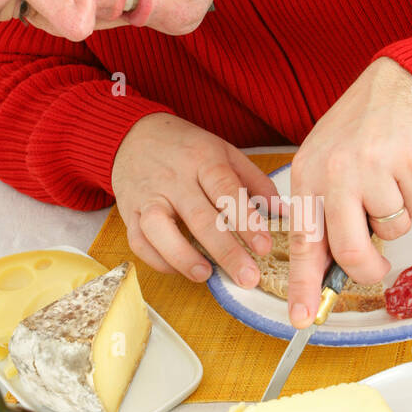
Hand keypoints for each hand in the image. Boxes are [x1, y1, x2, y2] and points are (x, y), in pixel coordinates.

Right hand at [112, 113, 281, 285]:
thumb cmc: (185, 148)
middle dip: (226, 251)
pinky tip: (181, 270)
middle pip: (199, 217)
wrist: (133, 135)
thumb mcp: (224, 151)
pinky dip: (158, 260)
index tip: (265, 246)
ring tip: (206, 275)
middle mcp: (174, 178)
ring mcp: (148, 196)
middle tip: (248, 276)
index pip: (226, 190)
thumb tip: (283, 212)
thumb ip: (255, 181)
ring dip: (183, 256)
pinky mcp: (128, 212)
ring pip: (159, 230)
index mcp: (202, 159)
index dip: (246, 220)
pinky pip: (139, 242)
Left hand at [286, 58, 411, 325]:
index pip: (302, 241)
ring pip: (391, 229)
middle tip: (377, 267)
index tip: (302, 318)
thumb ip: (325, 210)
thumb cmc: (364, 128)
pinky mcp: (411, 165)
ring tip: (391, 179)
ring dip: (397, 215)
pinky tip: (409, 166)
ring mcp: (375, 168)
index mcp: (308, 174)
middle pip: (349, 250)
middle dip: (368, 269)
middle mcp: (336, 172)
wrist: (403, 83)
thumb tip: (328, 269)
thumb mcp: (328, 162)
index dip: (303, 286)